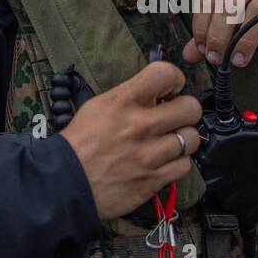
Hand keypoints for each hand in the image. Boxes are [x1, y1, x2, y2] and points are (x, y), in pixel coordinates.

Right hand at [60, 61, 202, 220]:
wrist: (64, 183)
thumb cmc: (79, 144)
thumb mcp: (98, 106)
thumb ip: (130, 96)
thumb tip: (157, 92)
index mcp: (123, 102)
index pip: (166, 73)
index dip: (175, 79)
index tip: (171, 89)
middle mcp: (140, 126)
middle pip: (191, 108)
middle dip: (186, 111)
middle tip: (175, 118)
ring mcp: (149, 155)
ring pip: (192, 138)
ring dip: (183, 140)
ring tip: (169, 143)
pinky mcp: (153, 179)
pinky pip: (184, 166)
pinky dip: (177, 164)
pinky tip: (163, 162)